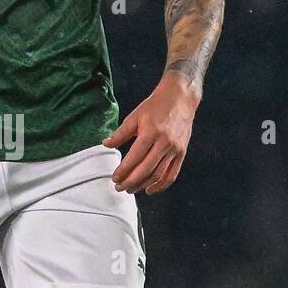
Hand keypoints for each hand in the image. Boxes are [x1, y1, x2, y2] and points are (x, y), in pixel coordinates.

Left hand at [102, 72, 200, 193]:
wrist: (180, 98)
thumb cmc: (155, 106)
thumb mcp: (134, 116)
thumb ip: (120, 133)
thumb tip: (106, 144)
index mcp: (150, 133)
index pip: (134, 158)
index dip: (123, 171)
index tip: (114, 178)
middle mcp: (164, 143)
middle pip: (146, 169)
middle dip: (131, 182)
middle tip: (119, 188)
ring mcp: (174, 149)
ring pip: (158, 174)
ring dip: (143, 185)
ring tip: (131, 189)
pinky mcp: (181, 153)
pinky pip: (172, 174)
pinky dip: (161, 185)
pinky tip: (150, 190)